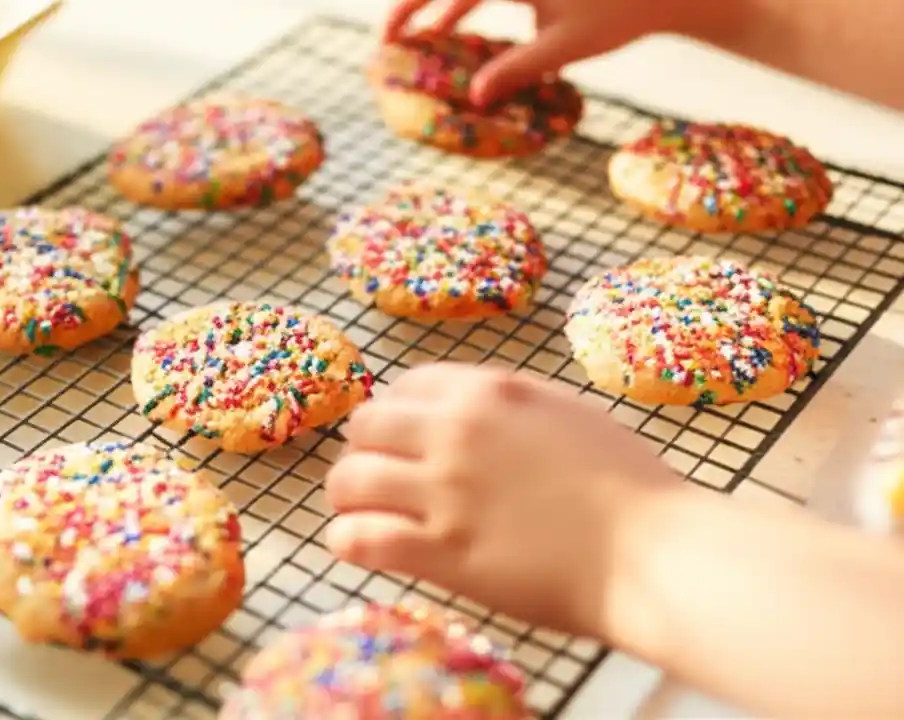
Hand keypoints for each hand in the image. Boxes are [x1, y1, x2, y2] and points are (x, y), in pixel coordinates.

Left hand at [324, 362, 679, 640]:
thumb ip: (508, 407)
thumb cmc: (632, 488)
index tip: (398, 438)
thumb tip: (467, 412)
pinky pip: (360, 538)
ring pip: (349, 480)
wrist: (654, 553)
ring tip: (357, 512)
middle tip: (373, 477)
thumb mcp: (567, 415)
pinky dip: (348, 540)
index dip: (395, 413)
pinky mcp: (441, 552)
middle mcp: (455, 432)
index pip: (405, 385)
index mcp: (489, 392)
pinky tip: (358, 545)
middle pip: (365, 426)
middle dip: (363, 450)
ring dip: (346, 496)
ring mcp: (444, 492)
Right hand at [384, 0, 700, 105]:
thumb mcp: (565, 46)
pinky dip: (475, 4)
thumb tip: (476, 101)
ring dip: (449, 6)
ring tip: (432, 37)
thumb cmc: (621, 14)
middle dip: (419, 5)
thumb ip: (516, 70)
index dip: (408, 8)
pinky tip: (464, 27)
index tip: (389, 39)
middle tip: (397, 39)